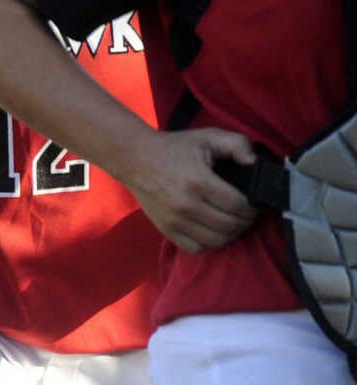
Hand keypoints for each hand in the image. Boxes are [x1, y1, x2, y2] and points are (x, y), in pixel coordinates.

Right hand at [121, 127, 258, 252]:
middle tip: (244, 212)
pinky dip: (208, 243)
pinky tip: (209, 229)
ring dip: (229, 233)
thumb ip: (236, 143)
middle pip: (230, 226)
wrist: (133, 157)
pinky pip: (196, 248)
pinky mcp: (165, 228)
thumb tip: (253, 163)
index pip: (239, 206)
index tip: (252, 202)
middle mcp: (187, 204)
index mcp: (199, 181)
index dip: (252, 207)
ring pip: (217, 241)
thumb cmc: (172, 147)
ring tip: (229, 221)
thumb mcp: (206, 136)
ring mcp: (175, 219)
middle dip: (244, 221)